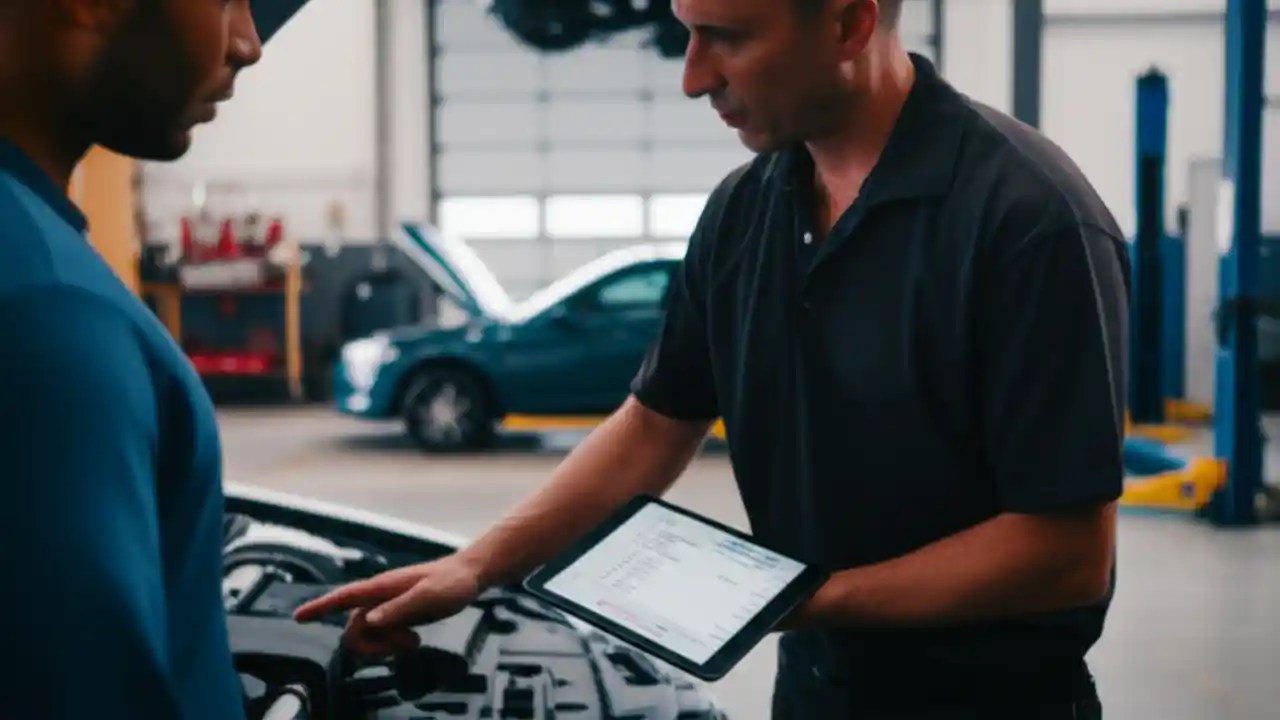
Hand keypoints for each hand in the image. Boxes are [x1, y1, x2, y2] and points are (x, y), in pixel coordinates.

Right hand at [292, 554, 484, 656]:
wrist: (469, 576)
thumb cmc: (452, 582)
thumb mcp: (430, 596)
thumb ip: (400, 608)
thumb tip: (369, 620)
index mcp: (383, 587)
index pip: (344, 596)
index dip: (320, 606)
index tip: (298, 616)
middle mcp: (380, 597)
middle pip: (355, 628)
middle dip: (373, 645)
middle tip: (407, 643)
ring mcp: (388, 606)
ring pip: (368, 635)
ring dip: (386, 646)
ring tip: (413, 641)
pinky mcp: (397, 616)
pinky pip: (381, 636)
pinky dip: (393, 645)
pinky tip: (414, 640)